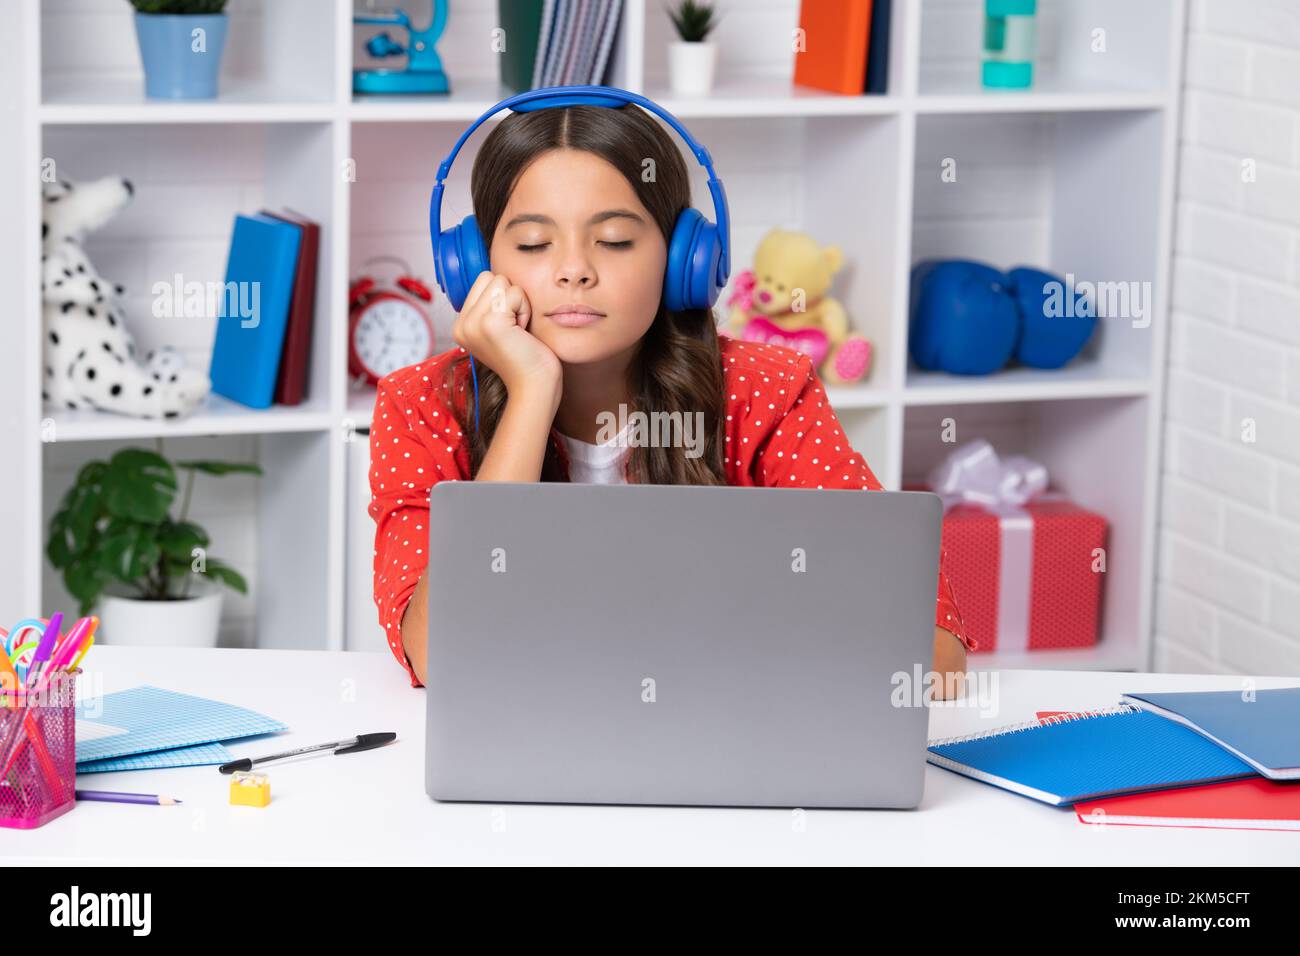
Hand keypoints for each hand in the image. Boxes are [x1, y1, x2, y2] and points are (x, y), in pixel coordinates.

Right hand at [452, 271, 561, 399]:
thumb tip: (499, 279)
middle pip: (490, 277)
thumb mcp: (501, 329)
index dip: (503, 298)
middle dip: (510, 297)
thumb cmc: (526, 358)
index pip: (482, 281)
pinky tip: (522, 332)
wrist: (533, 386)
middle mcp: (461, 325)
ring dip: (518, 303)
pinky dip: (525, 309)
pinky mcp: (490, 323)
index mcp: (462, 326)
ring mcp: (472, 323)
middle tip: (515, 327)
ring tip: (518, 330)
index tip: (509, 326)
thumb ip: (492, 306)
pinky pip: (514, 293)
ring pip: (501, 281)